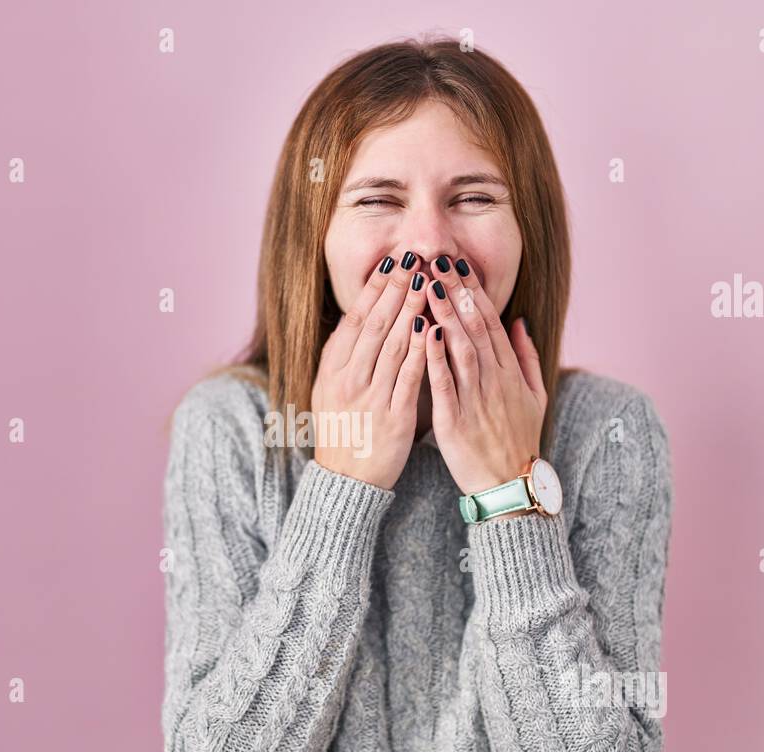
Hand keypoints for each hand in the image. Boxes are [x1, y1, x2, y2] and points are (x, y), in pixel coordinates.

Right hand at [311, 249, 430, 490]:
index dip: (374, 288)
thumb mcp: (328, 389)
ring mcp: (371, 397)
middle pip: (376, 325)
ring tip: (427, 281)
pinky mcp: (394, 417)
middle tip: (414, 258)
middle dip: (396, 289)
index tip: (392, 262)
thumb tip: (352, 316)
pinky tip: (435, 327)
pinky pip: (410, 377)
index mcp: (333, 370)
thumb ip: (341, 354)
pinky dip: (423, 351)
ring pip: (394, 345)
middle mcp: (349, 379)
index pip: (356, 318)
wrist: (347, 481)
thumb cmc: (342, 430)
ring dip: (412, 310)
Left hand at [422, 255, 547, 495]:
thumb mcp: (535, 397)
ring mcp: (476, 400)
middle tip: (439, 259)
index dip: (474, 290)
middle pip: (475, 327)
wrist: (511, 485)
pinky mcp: (456, 421)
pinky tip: (425, 334)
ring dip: (445, 315)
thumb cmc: (518, 440)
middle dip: (457, 291)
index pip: (490, 321)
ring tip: (430, 285)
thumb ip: (527, 358)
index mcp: (510, 372)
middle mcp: (495, 380)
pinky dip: (436, 358)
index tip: (459, 263)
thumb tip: (519, 322)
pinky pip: (445, 385)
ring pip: (461, 348)